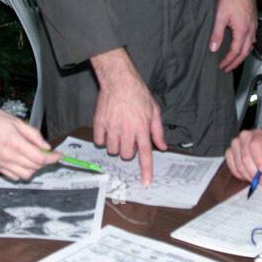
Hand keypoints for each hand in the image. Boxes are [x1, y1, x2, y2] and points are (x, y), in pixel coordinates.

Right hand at [0, 107, 60, 180]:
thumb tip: (46, 146)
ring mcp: (2, 163)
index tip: (58, 155)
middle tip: (45, 153)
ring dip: (33, 168)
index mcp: (15, 143)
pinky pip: (13, 176)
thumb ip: (34, 135)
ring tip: (32, 158)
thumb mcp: (17, 122)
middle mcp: (9, 156)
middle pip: (34, 167)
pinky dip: (21, 172)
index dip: (53, 158)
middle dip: (44, 161)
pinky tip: (21, 163)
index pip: (40, 158)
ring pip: (25, 175)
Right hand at [90, 48, 166, 185]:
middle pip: (126, 155)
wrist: (118, 79)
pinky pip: (98, 141)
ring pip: (112, 150)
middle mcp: (126, 129)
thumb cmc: (138, 93)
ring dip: (116, 145)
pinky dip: (102, 139)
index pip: (145, 154)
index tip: (145, 182)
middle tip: (129, 139)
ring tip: (118, 132)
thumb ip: (158, 131)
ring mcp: (111, 127)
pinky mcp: (99, 123)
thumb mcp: (154, 110)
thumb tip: (162, 147)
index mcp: (142, 127)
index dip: (146, 170)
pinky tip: (107, 129)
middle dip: (129, 151)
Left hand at [210, 0, 257, 72]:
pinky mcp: (254, 22)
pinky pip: (252, 40)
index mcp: (242, 30)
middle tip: (227, 69)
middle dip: (236, 62)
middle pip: (245, 52)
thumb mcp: (220, 16)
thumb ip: (217, 34)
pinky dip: (246, 47)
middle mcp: (250, 30)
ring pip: (250, 47)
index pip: (235, 51)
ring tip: (234, 61)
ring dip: (241, 56)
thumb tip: (213, 48)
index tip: (222, 66)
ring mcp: (254, 26)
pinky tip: (242, 47)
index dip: (228, 61)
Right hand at [225, 129, 261, 181]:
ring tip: (257, 180)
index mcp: (258, 134)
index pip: (255, 146)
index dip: (259, 160)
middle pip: (245, 156)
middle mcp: (244, 136)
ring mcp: (235, 144)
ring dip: (248, 175)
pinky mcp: (229, 152)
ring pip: (239, 163)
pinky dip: (240, 174)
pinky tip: (248, 176)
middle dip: (254, 171)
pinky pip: (231, 166)